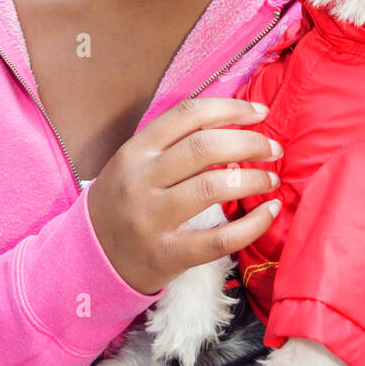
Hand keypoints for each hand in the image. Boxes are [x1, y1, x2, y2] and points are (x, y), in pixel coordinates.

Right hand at [87, 96, 283, 295]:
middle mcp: (141, 180)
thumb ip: (174, 142)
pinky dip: (254, 224)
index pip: (188, 115)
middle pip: (205, 148)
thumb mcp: (135, 162)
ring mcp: (152, 219)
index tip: (259, 112)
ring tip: (271, 179)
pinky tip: (270, 212)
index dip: (230, 109)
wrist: (92, 256)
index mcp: (136, 150)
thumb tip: (234, 123)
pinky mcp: (168, 254)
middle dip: (249, 143)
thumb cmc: (124, 201)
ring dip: (254, 179)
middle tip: (273, 148)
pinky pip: (220, 239)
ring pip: (214, 188)